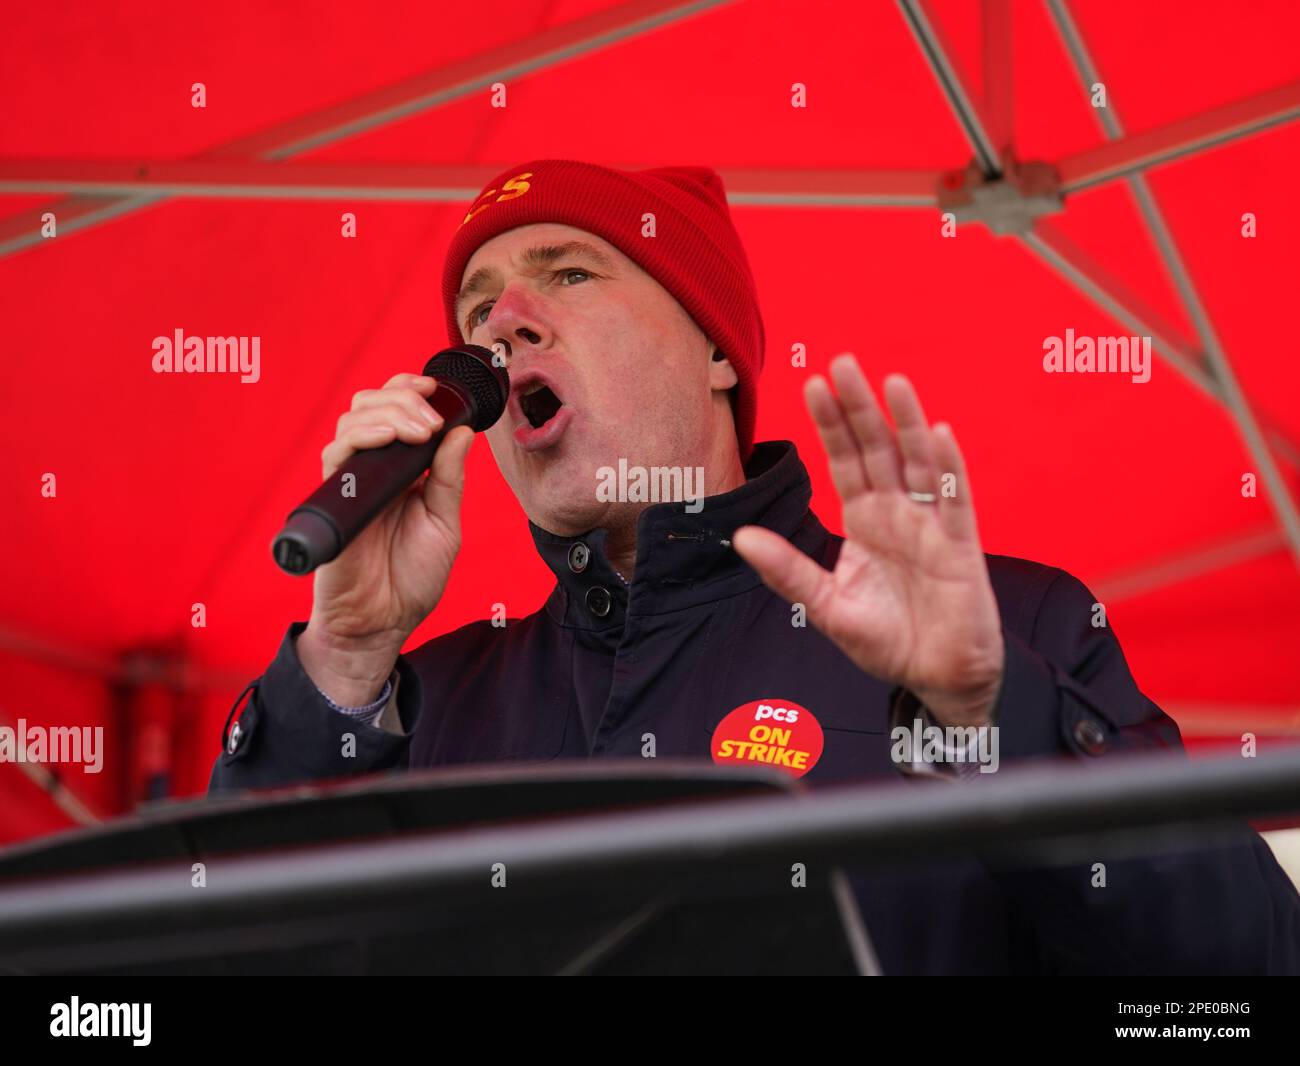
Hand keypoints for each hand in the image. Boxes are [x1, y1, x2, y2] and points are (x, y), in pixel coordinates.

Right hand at [298, 372, 475, 705]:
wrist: (384, 622)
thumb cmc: (411, 579)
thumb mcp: (444, 522)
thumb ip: (449, 477)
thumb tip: (462, 432)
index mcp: (400, 470)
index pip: (394, 411)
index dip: (409, 390)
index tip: (434, 386)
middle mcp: (372, 470)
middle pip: (371, 405)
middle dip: (404, 398)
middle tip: (432, 419)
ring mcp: (350, 482)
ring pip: (352, 421)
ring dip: (390, 412)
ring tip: (419, 429)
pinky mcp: (332, 499)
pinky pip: (336, 454)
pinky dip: (362, 436)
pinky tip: (389, 437)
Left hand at [732, 355, 1003, 726]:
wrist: (935, 678)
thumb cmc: (887, 639)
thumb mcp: (825, 606)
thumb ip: (787, 570)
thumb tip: (741, 538)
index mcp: (864, 520)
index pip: (844, 461)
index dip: (830, 424)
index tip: (812, 383)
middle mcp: (898, 512)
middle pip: (877, 449)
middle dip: (860, 407)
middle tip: (842, 362)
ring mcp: (931, 525)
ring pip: (919, 462)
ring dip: (906, 422)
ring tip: (891, 381)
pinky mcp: (960, 548)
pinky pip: (956, 501)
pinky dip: (949, 469)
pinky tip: (939, 433)